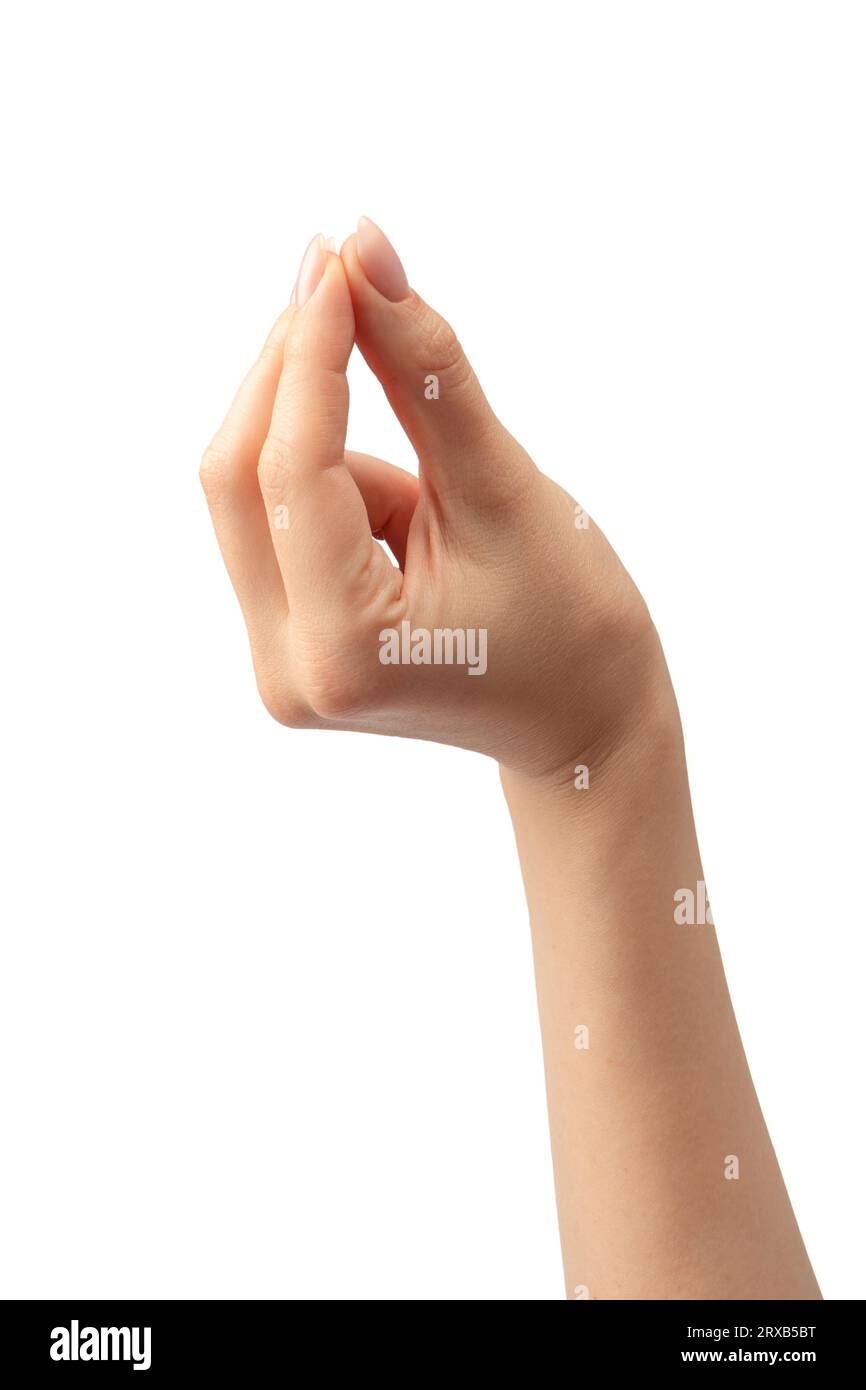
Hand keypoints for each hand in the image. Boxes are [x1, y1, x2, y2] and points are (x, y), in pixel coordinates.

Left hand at [201, 219, 670, 780]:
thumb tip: (367, 250)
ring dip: (312, 426)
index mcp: (343, 649)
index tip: (340, 254)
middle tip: (344, 275)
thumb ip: (426, 370)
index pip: (292, 469)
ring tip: (426, 475)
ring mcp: (278, 664)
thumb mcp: (503, 488)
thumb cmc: (574, 622)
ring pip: (250, 495)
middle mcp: (285, 668)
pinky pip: (277, 521)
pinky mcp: (287, 641)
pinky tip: (407, 510)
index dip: (311, 350)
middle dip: (289, 370)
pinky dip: (326, 474)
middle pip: (238, 478)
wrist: (585, 723)